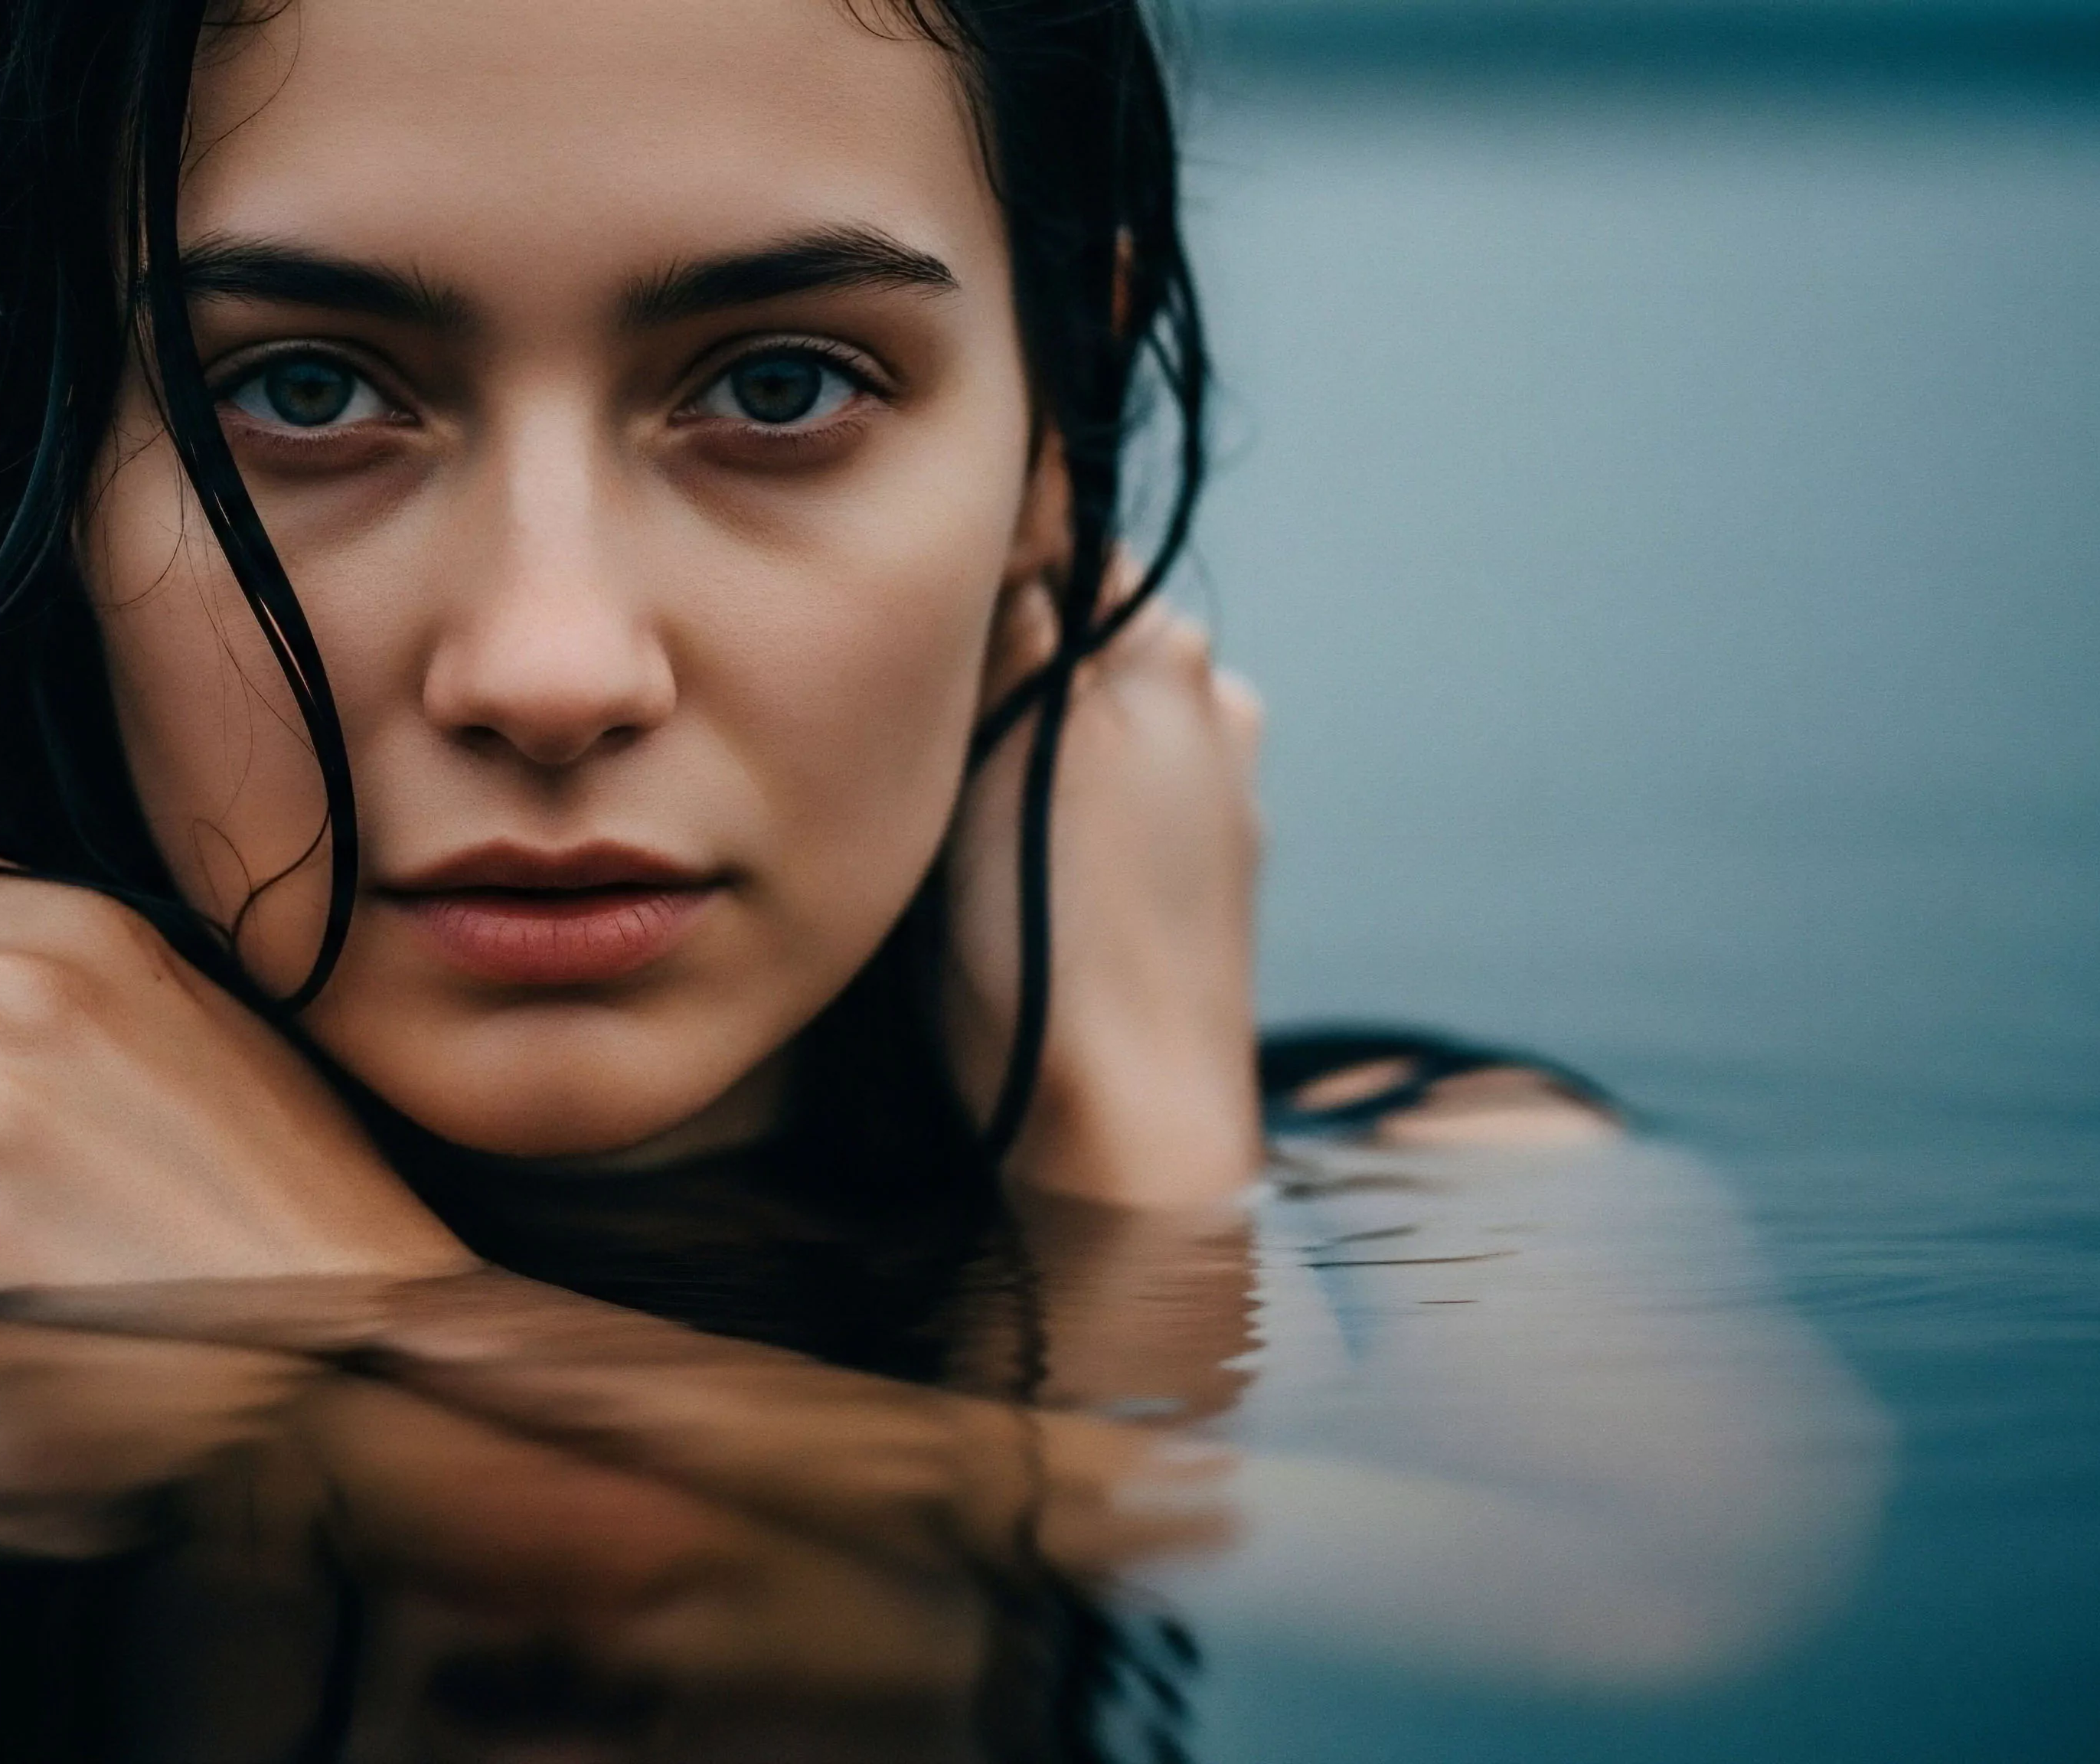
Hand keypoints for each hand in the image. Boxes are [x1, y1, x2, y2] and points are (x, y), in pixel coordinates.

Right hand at [945, 571, 1265, 1208]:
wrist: (1120, 1128)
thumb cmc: (1050, 942)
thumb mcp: (1005, 738)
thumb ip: (1012, 610)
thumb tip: (1008, 489)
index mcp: (1167, 653)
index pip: (1057, 540)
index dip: (967, 563)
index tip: (890, 601)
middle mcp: (1206, 711)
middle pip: (1066, 634)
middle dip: (989, 659)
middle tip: (897, 719)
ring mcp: (1208, 808)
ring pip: (1076, 728)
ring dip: (1014, 747)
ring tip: (945, 809)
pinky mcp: (1193, 892)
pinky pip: (1095, 813)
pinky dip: (1047, 825)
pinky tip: (1006, 879)